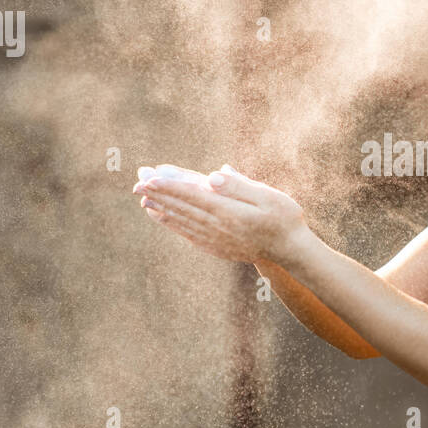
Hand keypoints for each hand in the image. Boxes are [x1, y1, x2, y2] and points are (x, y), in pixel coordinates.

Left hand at [132, 163, 309, 264]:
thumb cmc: (284, 219)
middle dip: (159, 194)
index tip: (150, 177)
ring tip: (142, 198)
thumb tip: (213, 175)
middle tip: (137, 182)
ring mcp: (216, 239)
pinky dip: (172, 224)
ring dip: (161, 208)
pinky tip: (162, 217)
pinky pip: (188, 234)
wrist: (290, 251)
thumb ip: (240, 186)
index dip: (169, 186)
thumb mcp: (269, 197)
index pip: (192, 196)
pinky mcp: (217, 247)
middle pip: (182, 208)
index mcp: (228, 212)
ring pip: (182, 221)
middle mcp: (217, 227)